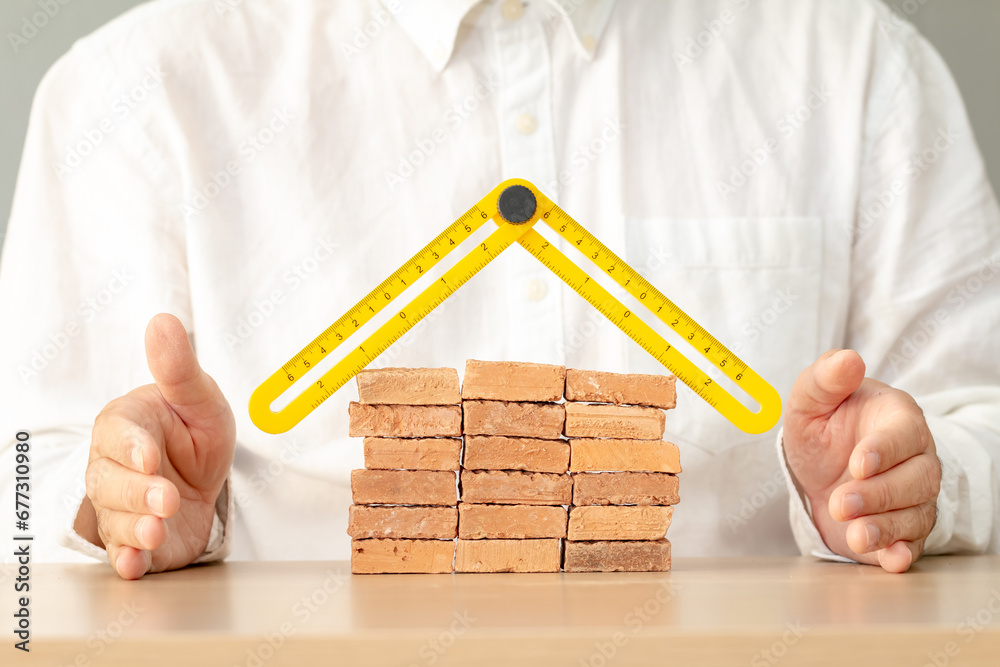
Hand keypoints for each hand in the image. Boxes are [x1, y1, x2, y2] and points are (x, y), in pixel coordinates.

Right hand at [75, 313, 235, 578]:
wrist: (205, 479)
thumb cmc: (195, 432)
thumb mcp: (199, 398)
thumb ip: (179, 368)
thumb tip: (164, 322)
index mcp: (127, 425)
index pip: (118, 433)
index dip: (132, 446)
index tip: (149, 455)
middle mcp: (114, 466)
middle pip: (111, 481)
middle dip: (138, 492)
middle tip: (164, 499)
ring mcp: (120, 505)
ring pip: (116, 519)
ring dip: (136, 528)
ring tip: (157, 530)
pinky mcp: (133, 539)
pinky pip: (122, 552)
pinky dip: (129, 560)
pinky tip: (136, 563)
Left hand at [783, 349, 940, 572]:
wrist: (820, 468)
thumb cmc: (822, 427)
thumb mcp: (810, 400)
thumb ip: (825, 379)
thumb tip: (847, 359)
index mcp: (897, 418)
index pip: (904, 434)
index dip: (884, 450)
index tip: (857, 464)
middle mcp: (916, 457)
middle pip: (916, 480)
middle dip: (879, 495)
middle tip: (840, 503)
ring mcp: (914, 495)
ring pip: (916, 514)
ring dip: (885, 527)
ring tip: (853, 534)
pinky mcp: (904, 527)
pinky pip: (913, 543)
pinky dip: (902, 553)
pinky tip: (889, 560)